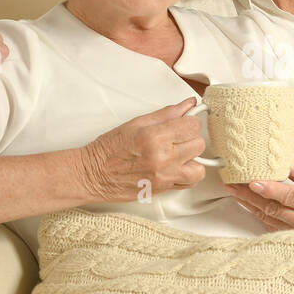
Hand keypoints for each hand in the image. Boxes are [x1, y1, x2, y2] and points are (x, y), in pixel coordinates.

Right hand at [78, 98, 208, 201]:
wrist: (93, 174)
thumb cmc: (109, 149)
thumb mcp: (136, 123)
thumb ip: (167, 114)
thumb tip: (188, 104)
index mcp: (155, 137)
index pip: (192, 125)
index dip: (189, 121)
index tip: (182, 122)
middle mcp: (162, 158)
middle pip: (198, 144)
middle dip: (190, 138)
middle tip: (177, 137)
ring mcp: (164, 176)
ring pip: (200, 166)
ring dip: (192, 158)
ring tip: (179, 154)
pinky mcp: (164, 189)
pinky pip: (190, 182)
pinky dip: (188, 174)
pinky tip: (177, 167)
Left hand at [220, 159, 293, 231]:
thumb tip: (281, 157)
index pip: (290, 197)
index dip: (272, 190)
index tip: (254, 182)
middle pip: (273, 208)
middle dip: (250, 196)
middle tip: (231, 184)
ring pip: (267, 217)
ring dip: (247, 204)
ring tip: (232, 190)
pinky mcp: (287, 238)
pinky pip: (267, 224)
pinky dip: (254, 213)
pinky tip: (244, 203)